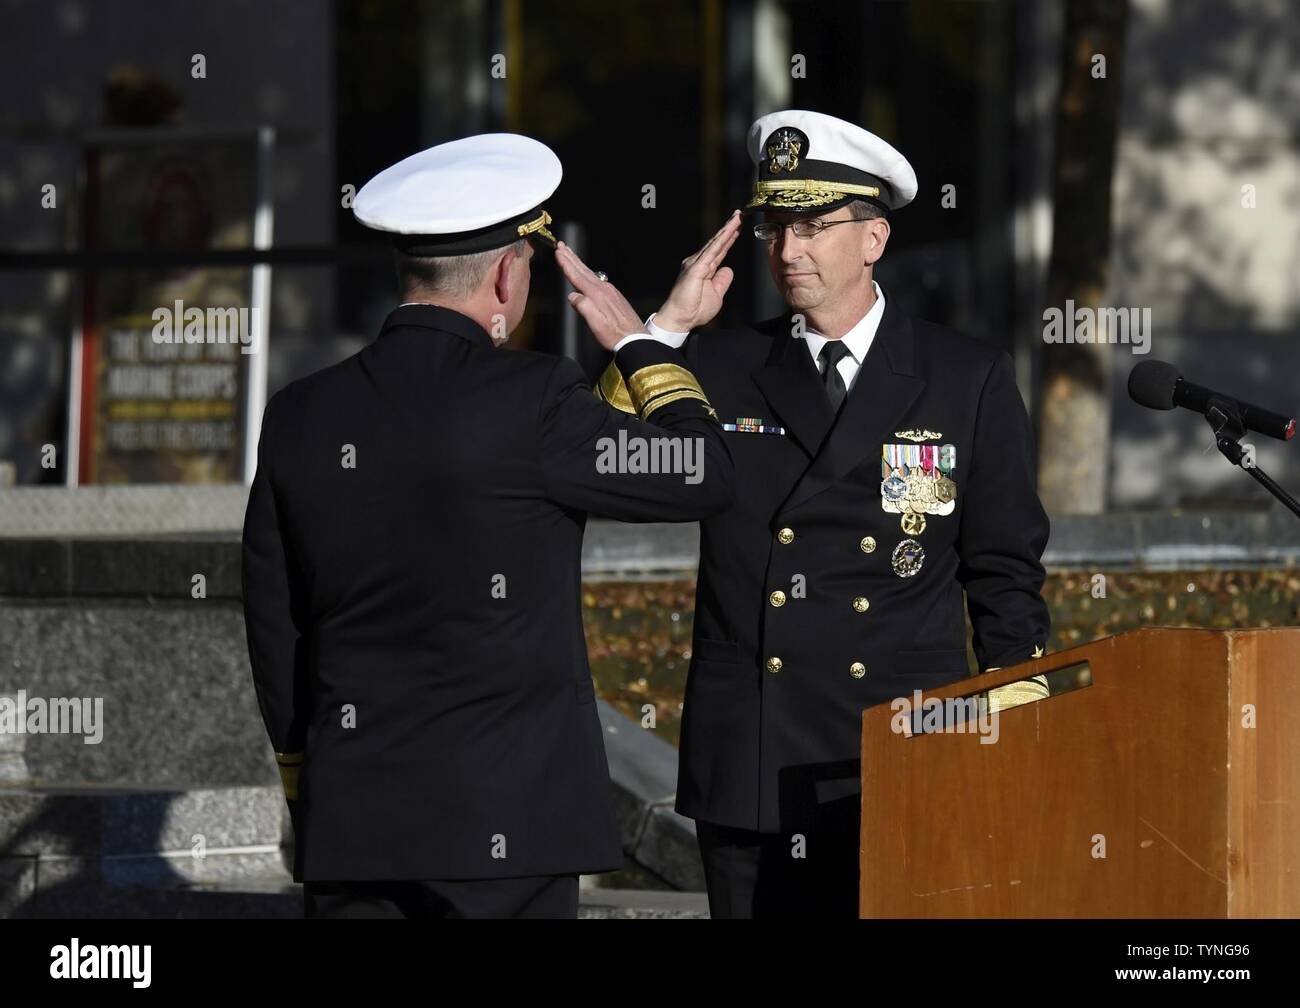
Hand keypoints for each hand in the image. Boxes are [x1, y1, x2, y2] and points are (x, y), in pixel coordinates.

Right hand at [555, 242, 646, 351]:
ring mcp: (610, 291)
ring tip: (570, 255)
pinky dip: (587, 273)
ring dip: (578, 263)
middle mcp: (604, 289)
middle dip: (571, 257)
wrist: (635, 339)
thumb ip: (584, 308)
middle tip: (562, 245)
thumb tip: (572, 296)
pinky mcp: (614, 296)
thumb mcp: (596, 324)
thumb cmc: (615, 335)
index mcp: (597, 294)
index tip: (558, 252)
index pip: (577, 276)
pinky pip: (596, 279)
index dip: (566, 264)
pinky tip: (585, 273)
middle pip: (583, 270)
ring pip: (590, 273)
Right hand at [654, 210, 741, 332]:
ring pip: (716, 243)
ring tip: (737, 218)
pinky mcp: (696, 268)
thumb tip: (728, 268)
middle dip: (729, 228)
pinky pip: (712, 250)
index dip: (729, 238)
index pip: (720, 250)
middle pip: (718, 242)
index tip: (738, 227)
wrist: (680, 319)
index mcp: (704, 268)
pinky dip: (722, 240)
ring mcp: (697, 263)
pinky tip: (729, 231)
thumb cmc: (694, 309)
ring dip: (727, 229)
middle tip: (739, 214)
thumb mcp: (716, 294)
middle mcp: (699, 262)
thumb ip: (722, 280)